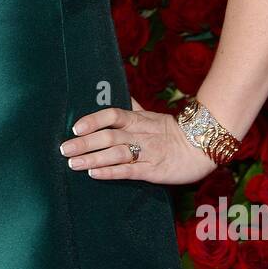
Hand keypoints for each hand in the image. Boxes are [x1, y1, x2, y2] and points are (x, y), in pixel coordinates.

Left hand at [59, 95, 216, 185]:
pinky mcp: (153, 171)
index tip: (76, 127)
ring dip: (92, 158)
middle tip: (64, 148)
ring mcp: (146, 153)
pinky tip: (94, 174)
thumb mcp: (152, 116)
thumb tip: (119, 94)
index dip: (93, 120)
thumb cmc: (173, 131)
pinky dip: (110, 172)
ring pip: (115, 154)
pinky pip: (129, 171)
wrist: (203, 147)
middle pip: (109, 136)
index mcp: (138, 120)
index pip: (113, 115)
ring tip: (73, 163)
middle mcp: (140, 135)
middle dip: (85, 142)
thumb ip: (133, 108)